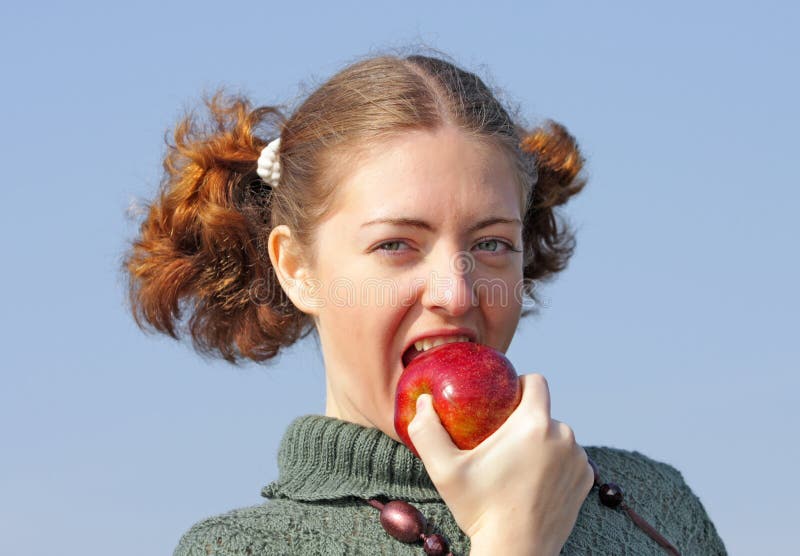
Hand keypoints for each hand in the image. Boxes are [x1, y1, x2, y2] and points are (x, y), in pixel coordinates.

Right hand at [407, 373, 593, 555]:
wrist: (516, 553)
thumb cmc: (479, 510)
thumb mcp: (444, 470)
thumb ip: (427, 430)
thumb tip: (423, 401)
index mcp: (533, 424)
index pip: (535, 381)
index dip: (517, 385)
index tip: (500, 403)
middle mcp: (564, 436)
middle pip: (544, 411)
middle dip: (524, 420)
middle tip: (500, 442)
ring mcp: (579, 460)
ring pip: (557, 435)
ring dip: (541, 442)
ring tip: (517, 466)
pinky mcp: (586, 481)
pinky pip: (570, 458)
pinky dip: (555, 464)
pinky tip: (534, 482)